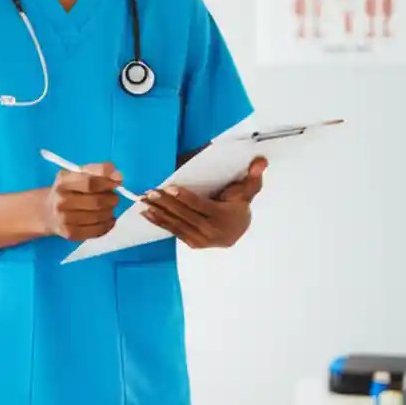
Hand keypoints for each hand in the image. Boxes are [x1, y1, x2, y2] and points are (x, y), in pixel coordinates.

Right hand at [42, 162, 121, 241]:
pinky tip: (108, 220)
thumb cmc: (67, 189)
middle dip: (111, 199)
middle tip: (114, 198)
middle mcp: (61, 201)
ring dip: (110, 212)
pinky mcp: (71, 234)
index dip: (107, 183)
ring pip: (98, 217)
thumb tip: (118, 176)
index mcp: (63, 182)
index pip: (90, 183)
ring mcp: (65, 220)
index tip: (117, 183)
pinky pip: (97, 231)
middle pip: (97, 202)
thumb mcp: (77, 174)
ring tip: (109, 208)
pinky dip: (108, 225)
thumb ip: (98, 170)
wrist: (47, 212)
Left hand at [141, 158, 267, 248]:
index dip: (184, 197)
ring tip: (145, 201)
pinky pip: (174, 232)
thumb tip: (260, 161)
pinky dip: (160, 222)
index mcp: (223, 217)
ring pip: (177, 224)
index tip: (169, 188)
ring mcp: (201, 239)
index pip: (200, 206)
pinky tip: (148, 214)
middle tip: (151, 192)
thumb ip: (253, 176)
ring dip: (159, 212)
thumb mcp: (248, 191)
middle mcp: (211, 231)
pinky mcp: (193, 243)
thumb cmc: (239, 206)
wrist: (239, 232)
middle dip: (166, 203)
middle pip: (185, 215)